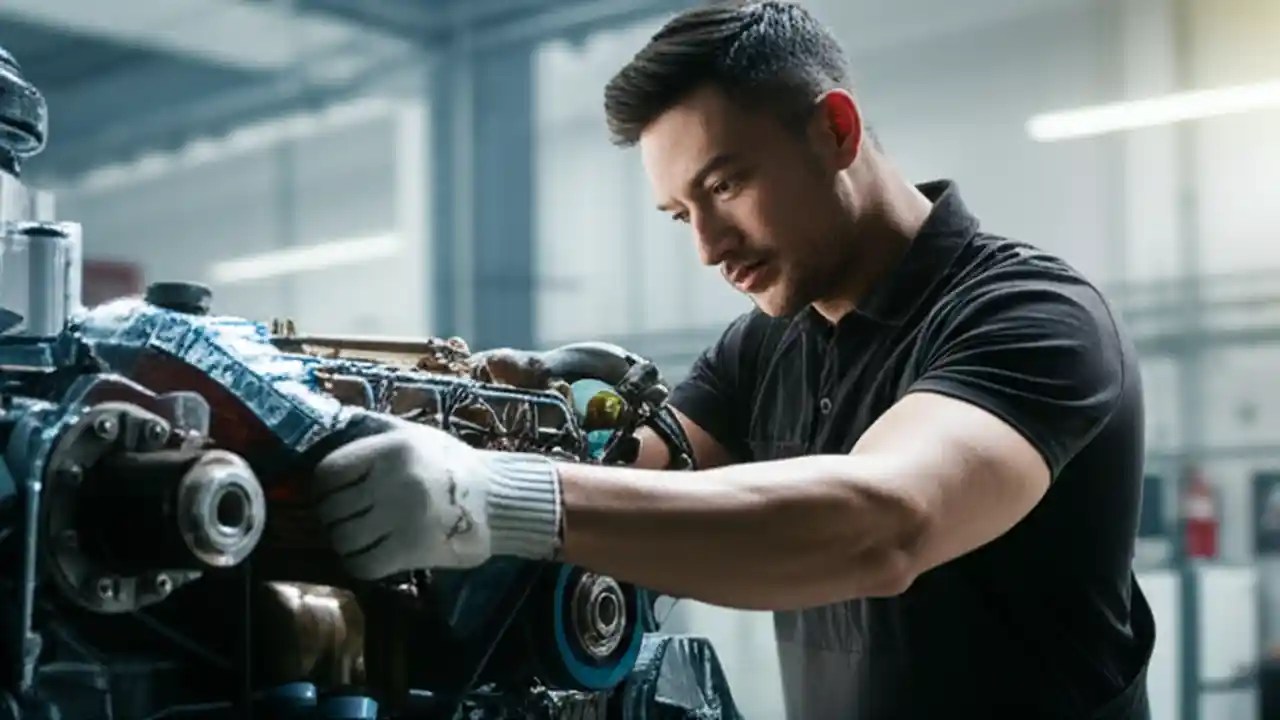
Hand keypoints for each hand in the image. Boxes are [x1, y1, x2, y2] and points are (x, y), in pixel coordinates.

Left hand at [312, 414, 561, 578]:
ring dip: (345, 542)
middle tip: (345, 518)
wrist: (499, 499)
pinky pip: (364, 563)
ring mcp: (403, 518)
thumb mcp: (415, 435)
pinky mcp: (413, 550)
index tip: (330, 495)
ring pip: (344, 539)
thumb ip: (375, 429)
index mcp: (392, 449)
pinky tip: (371, 554)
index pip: (329, 472)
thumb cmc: (452, 465)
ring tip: (358, 537)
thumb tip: (334, 417)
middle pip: (333, 509)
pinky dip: (360, 562)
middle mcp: (394, 481)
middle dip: (333, 517)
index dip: (322, 488)